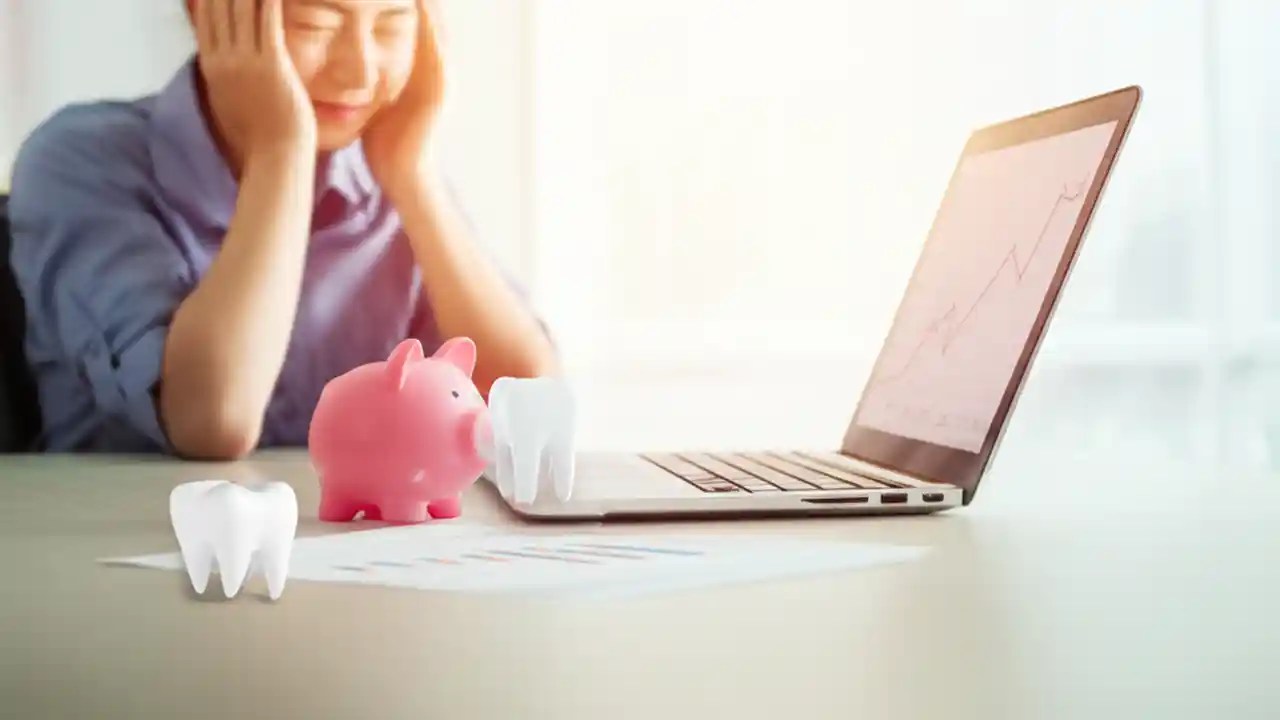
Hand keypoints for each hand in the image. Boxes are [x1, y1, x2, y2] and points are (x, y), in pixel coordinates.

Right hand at [194, 0, 316, 172]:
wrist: (275, 157)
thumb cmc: (260, 136)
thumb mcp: (230, 102)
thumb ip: (226, 77)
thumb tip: (223, 66)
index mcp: (212, 67)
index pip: (206, 16)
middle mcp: (223, 60)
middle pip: (219, 5)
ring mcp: (245, 62)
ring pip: (242, 7)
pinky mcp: (271, 65)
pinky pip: (268, 20)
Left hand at [364, 0, 448, 197]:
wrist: (405, 178)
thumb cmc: (385, 147)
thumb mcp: (376, 103)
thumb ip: (369, 83)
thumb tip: (346, 70)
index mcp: (420, 73)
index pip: (416, 26)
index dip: (406, 2)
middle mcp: (436, 71)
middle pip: (431, 20)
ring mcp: (441, 79)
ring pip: (438, 28)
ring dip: (429, 3)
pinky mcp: (440, 88)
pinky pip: (437, 47)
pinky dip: (430, 23)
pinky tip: (420, 2)